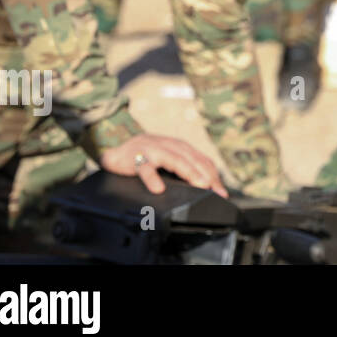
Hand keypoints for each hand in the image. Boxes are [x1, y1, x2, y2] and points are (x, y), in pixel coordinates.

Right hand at [100, 134, 227, 197]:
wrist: (113, 152)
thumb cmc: (143, 158)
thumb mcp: (166, 160)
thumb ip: (181, 168)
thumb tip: (203, 186)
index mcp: (178, 146)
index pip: (201, 159)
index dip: (214, 175)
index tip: (222, 192)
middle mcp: (169, 145)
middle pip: (193, 159)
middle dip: (207, 175)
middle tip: (217, 191)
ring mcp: (153, 149)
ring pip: (175, 160)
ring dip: (189, 172)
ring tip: (200, 185)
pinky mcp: (136, 157)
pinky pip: (145, 168)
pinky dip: (152, 178)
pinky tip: (158, 189)